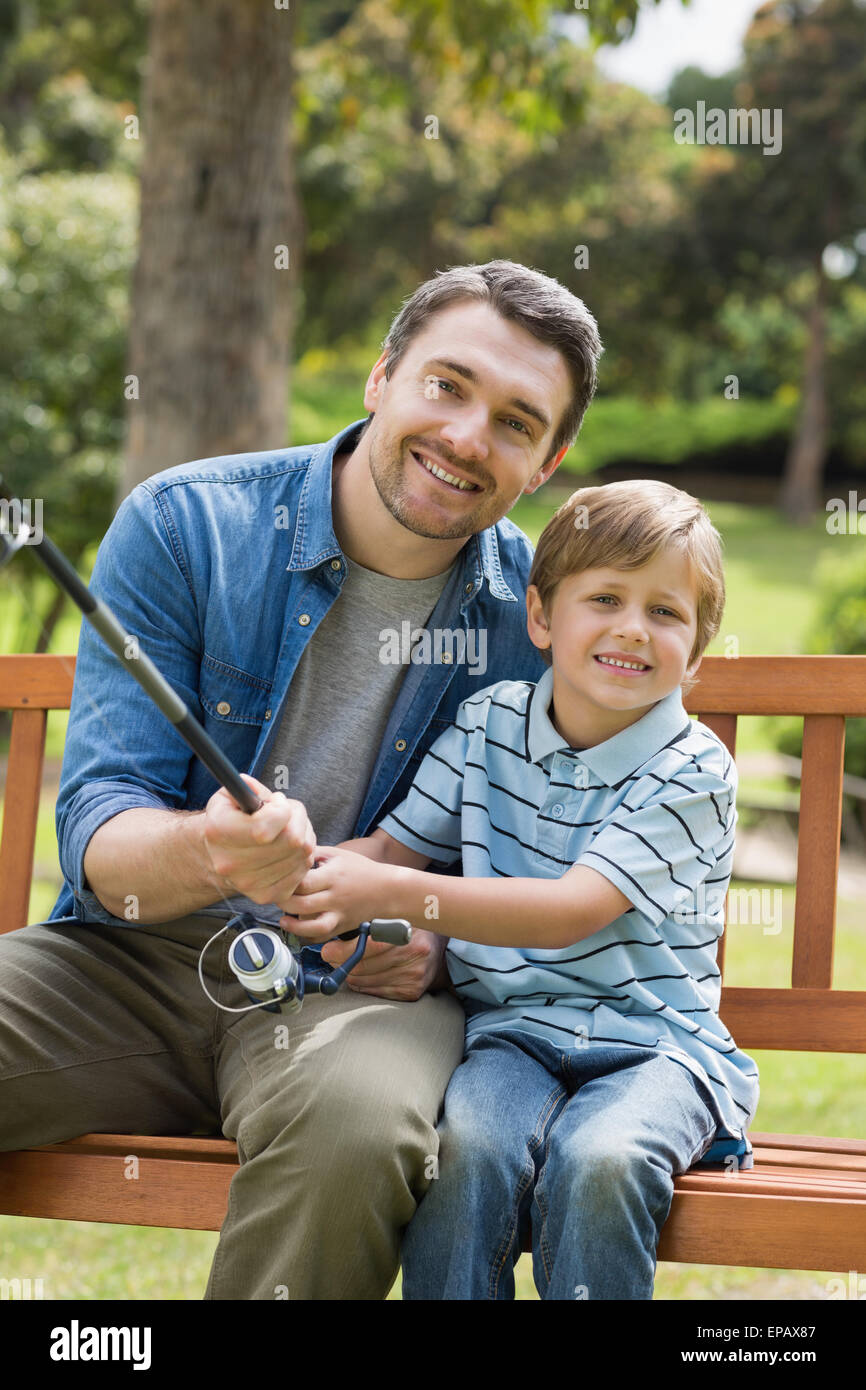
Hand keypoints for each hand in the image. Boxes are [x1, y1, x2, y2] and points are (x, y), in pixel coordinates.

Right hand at [202, 773, 316, 905]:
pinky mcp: (266, 895)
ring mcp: (249, 883)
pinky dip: (301, 857)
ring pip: (302, 854)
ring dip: (303, 837)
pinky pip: (302, 871)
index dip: (281, 809)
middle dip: (297, 821)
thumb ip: (247, 788)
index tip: (277, 803)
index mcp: (219, 832)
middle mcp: (230, 863)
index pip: (265, 827)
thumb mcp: (231, 796)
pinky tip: (287, 850)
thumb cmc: (231, 819)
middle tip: (287, 815)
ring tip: (286, 831)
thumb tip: (252, 786)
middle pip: (292, 840)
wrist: (221, 855)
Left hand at [278, 844, 392, 941]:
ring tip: (284, 920)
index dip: (286, 882)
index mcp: (333, 877)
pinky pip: (322, 938)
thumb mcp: (338, 854)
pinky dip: (307, 937)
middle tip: (276, 898)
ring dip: (294, 926)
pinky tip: (298, 928)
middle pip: (302, 905)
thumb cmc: (361, 870)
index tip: (278, 879)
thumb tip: (290, 854)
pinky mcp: (342, 928)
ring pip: (314, 927)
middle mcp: (335, 898)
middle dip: (284, 903)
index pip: (303, 882)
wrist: (388, 890)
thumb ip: (314, 854)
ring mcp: (339, 915)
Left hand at [320, 929, 447, 1000]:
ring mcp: (413, 977)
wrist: (439, 951)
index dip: (342, 951)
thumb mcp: (395, 917)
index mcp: (409, 934)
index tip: (327, 950)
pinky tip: (362, 976)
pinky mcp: (411, 993)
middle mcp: (414, 957)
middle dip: (340, 963)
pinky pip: (374, 992)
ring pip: (365, 982)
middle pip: (363, 967)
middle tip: (330, 956)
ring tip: (345, 965)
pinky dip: (363, 985)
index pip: (367, 947)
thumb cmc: (411, 930)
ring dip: (349, 975)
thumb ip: (371, 922)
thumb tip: (336, 931)